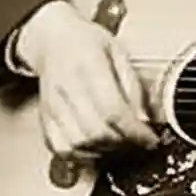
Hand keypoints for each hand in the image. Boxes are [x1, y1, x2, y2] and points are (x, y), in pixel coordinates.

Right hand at [17, 0, 157, 157]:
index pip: (113, 110)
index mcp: (88, 66)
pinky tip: (96, 146)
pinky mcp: (45, 118)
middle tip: (137, 141)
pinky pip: (61, 148)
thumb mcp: (120, 53)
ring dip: (104, 151)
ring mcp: (52, 105)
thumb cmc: (87, 43)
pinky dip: (82, 155)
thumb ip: (134, 87)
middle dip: (123, 143)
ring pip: (78, 144)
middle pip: (96, 132)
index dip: (135, 132)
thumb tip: (146, 120)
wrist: (52, 40)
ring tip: (118, 141)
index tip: (150, 139)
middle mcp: (67, 87)